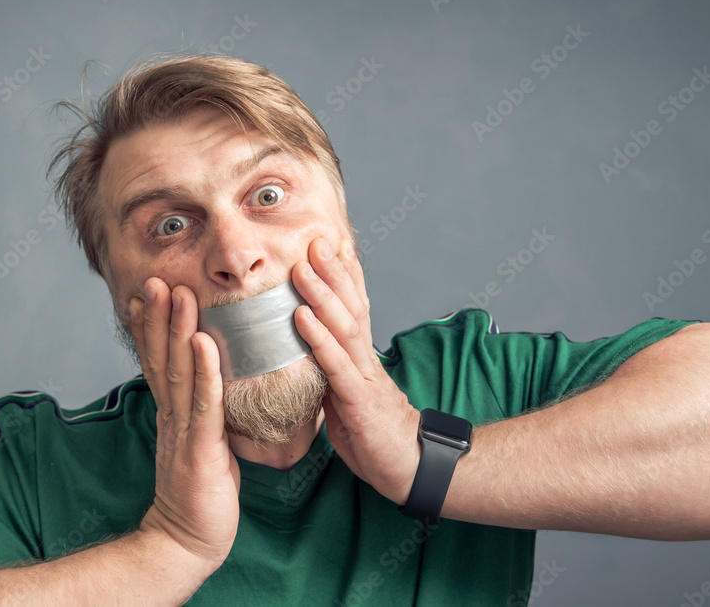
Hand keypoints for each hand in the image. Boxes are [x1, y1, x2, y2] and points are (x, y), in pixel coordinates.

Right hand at [128, 279, 240, 566]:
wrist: (189, 541)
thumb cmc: (201, 491)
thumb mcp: (198, 443)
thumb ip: (199, 413)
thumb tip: (208, 385)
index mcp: (170, 414)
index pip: (157, 362)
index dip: (152, 327)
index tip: (149, 292)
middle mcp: (170, 417)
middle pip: (162, 359)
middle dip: (160, 317)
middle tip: (157, 279)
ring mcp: (182, 432)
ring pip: (179, 373)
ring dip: (178, 331)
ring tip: (179, 295)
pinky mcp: (200, 450)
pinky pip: (203, 404)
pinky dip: (204, 372)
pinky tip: (203, 343)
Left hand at [291, 237, 421, 504]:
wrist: (408, 470)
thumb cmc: (375, 436)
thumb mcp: (346, 399)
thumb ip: (331, 373)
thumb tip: (308, 356)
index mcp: (362, 358)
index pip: (354, 308)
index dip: (343, 276)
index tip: (329, 245)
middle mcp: (366, 359)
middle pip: (351, 306)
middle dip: (332, 271)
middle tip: (315, 239)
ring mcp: (364, 377)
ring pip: (344, 326)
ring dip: (322, 293)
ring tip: (302, 266)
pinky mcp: (358, 399)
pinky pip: (335, 363)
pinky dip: (317, 337)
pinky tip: (301, 316)